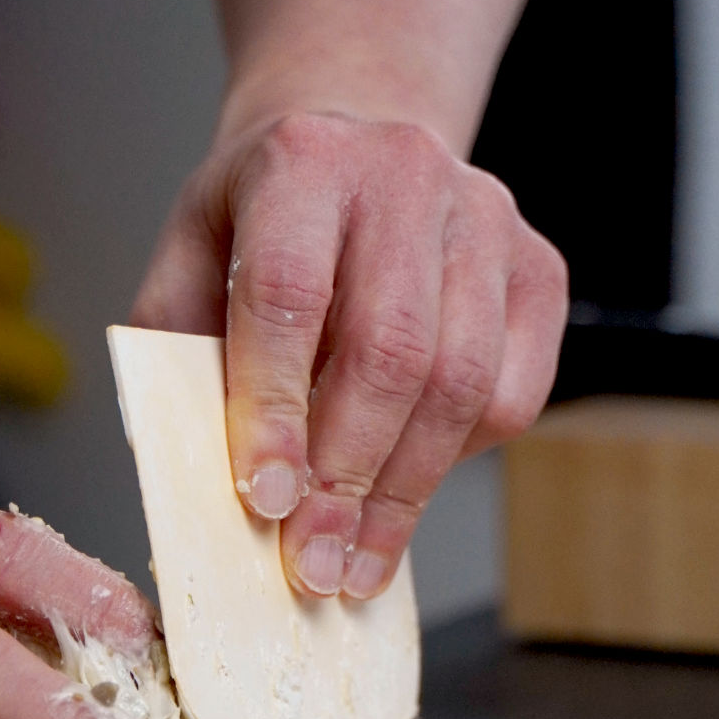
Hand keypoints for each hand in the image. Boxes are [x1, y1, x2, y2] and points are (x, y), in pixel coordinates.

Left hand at [132, 111, 566, 598]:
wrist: (355, 157)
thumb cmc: (263, 227)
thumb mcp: (191, 266)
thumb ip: (181, 359)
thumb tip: (193, 477)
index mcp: (302, 161)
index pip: (289, 294)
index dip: (276, 409)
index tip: (265, 500)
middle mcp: (404, 173)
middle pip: (390, 350)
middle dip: (347, 476)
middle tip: (311, 560)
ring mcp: (484, 219)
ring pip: (461, 384)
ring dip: (403, 493)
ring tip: (355, 560)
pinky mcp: (537, 271)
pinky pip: (513, 396)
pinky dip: (457, 462)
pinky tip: (406, 489)